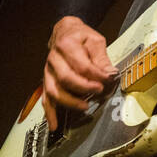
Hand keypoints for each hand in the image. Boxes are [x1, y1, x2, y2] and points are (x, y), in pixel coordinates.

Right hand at [43, 16, 115, 130]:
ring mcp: (48, 72)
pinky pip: (46, 99)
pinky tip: (54, 125)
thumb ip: (102, 58)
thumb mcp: (95, 40)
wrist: (64, 32)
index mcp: (66, 46)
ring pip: (54, 91)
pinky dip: (49, 113)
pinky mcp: (47, 82)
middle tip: (99, 91)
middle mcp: (53, 59)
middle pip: (66, 78)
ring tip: (85, 107)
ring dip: (70, 101)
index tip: (109, 78)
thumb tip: (110, 73)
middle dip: (84, 87)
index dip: (96, 74)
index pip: (81, 65)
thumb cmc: (81, 37)